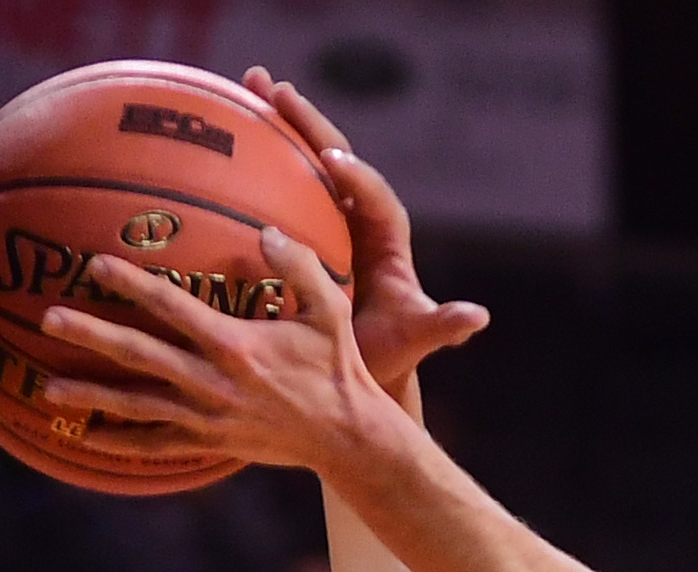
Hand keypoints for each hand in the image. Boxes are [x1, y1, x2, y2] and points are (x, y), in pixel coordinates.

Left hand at [41, 232, 390, 478]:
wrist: (348, 439)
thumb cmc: (339, 368)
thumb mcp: (330, 310)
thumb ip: (299, 265)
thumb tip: (266, 230)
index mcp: (236, 344)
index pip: (172, 308)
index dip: (132, 285)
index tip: (96, 264)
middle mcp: (213, 382)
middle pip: (140, 356)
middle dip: (91, 337)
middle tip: (49, 321)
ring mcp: (207, 418)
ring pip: (137, 405)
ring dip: (90, 396)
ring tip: (44, 389)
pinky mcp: (210, 444)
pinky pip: (155, 445)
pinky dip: (119, 440)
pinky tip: (83, 434)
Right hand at [242, 68, 488, 408]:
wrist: (354, 364)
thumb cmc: (385, 356)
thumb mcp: (411, 340)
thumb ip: (442, 327)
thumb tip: (477, 318)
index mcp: (387, 237)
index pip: (377, 197)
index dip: (359, 178)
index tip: (335, 163)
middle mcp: (357, 217)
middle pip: (336, 159)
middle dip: (311, 125)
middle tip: (280, 91)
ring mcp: (325, 217)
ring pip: (303, 160)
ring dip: (278, 120)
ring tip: (250, 81)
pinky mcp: (298, 224)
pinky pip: (275, 185)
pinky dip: (252, 155)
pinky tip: (221, 127)